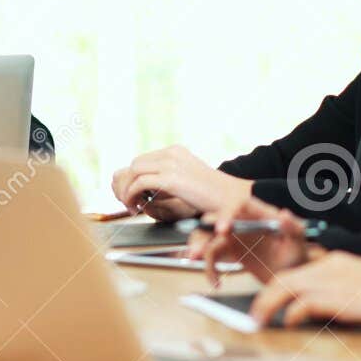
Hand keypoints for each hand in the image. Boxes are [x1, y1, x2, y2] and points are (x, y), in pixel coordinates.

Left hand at [110, 145, 249, 218]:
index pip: (142, 160)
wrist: (234, 198)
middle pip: (134, 165)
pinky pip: (139, 184)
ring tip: (131, 207)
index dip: (132, 178)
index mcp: (175, 151)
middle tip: (128, 202)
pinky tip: (136, 208)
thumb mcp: (189, 179)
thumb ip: (171, 177)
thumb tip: (148, 186)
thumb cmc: (213, 195)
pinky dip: (132, 196)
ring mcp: (171, 164)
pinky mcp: (171, 179)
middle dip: (126, 184)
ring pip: (133, 173)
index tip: (131, 195)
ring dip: (126, 191)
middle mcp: (171, 153)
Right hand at [186, 195, 310, 287]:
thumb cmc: (296, 258)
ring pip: (209, 237)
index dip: (227, 214)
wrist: (289, 276)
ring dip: (199, 247)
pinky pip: (211, 256)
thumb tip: (284, 214)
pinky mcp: (228, 249)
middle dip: (204, 232)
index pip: (240, 205)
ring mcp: (234, 235)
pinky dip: (209, 269)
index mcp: (259, 215)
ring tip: (195, 259)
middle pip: (217, 219)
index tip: (222, 230)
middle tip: (199, 249)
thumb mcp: (298, 245)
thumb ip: (294, 229)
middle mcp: (243, 222)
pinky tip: (216, 282)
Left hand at [249, 252, 360, 327]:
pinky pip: (304, 303)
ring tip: (257, 321)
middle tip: (252, 315)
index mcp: (332, 262)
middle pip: (283, 278)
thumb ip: (335, 290)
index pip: (294, 272)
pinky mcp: (339, 297)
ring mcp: (332, 280)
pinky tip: (288, 324)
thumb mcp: (358, 284)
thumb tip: (314, 309)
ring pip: (286, 287)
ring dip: (267, 305)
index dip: (274, 288)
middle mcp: (327, 267)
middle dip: (263, 297)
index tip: (263, 302)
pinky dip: (292, 314)